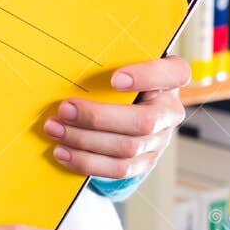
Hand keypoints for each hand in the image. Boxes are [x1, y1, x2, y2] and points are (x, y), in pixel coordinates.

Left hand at [43, 55, 190, 180]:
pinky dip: (87, 162)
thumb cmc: (117, 75)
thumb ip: (106, 59)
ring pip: (127, 148)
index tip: (114, 79)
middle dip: (98, 118)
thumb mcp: (118, 61)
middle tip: (64, 109)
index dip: (147, 77)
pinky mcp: (145, 162)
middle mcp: (170, 110)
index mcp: (170, 77)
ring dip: (85, 141)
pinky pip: (118, 169)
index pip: (175, 73)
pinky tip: (62, 152)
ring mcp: (160, 139)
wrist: (127, 104)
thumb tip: (65, 61)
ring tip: (54, 130)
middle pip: (143, 121)